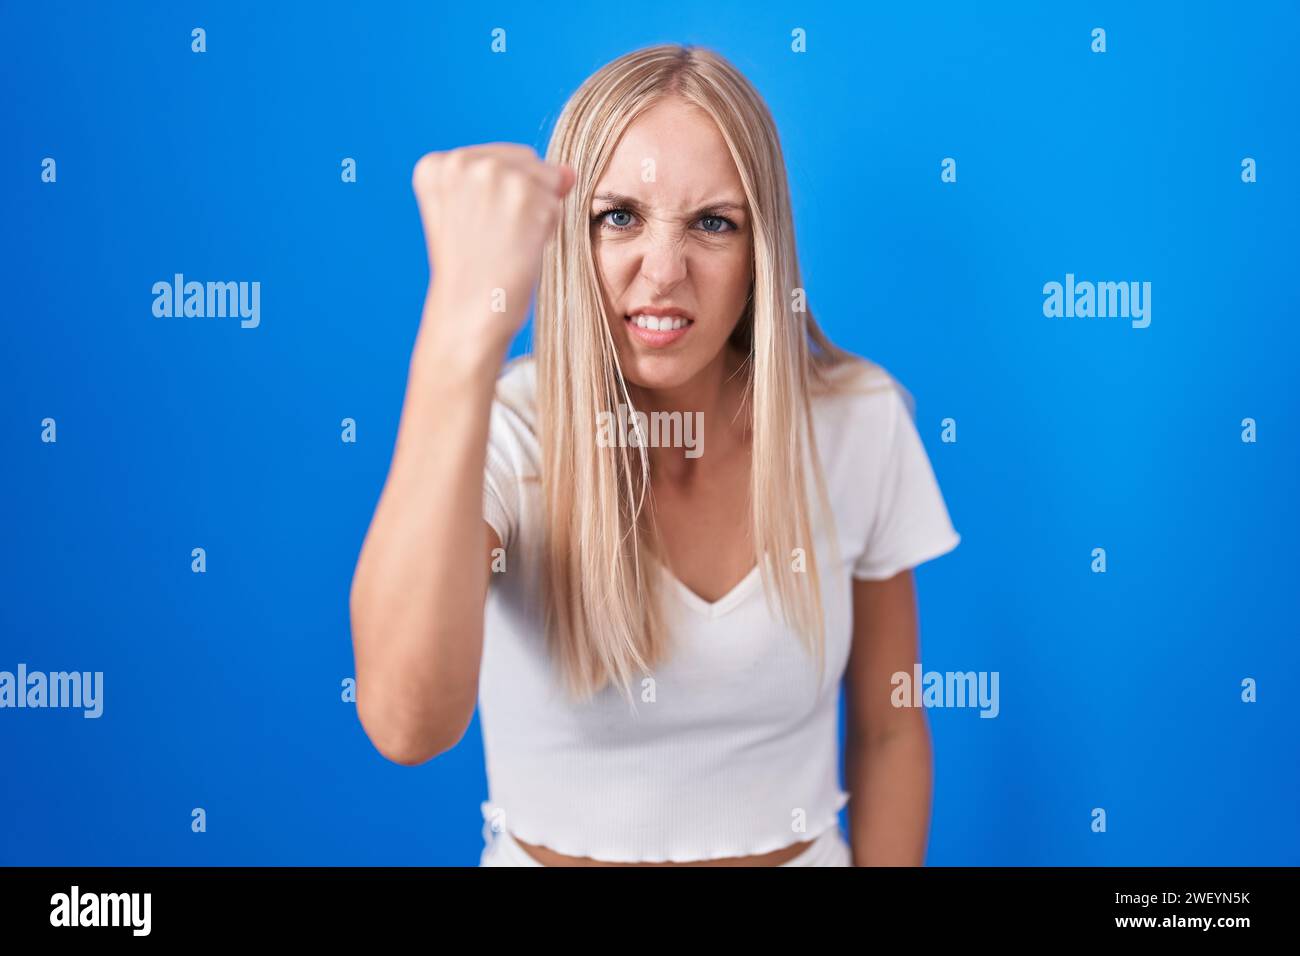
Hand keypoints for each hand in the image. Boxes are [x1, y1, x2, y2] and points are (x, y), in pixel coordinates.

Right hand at [411, 143, 574, 341]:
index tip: (480, 228)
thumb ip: (511, 178)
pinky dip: (548, 229)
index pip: (500, 158)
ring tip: (508, 243)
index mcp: (437, 165)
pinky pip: (557, 204)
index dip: (503, 197)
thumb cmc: (471, 271)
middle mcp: (462, 162)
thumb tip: (569, 171)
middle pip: (527, 161)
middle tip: (497, 238)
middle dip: (524, 198)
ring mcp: (495, 175)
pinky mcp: (527, 195)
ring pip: (547, 180)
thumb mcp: (470, 213)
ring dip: (538, 214)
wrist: (469, 312)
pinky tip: (521, 249)